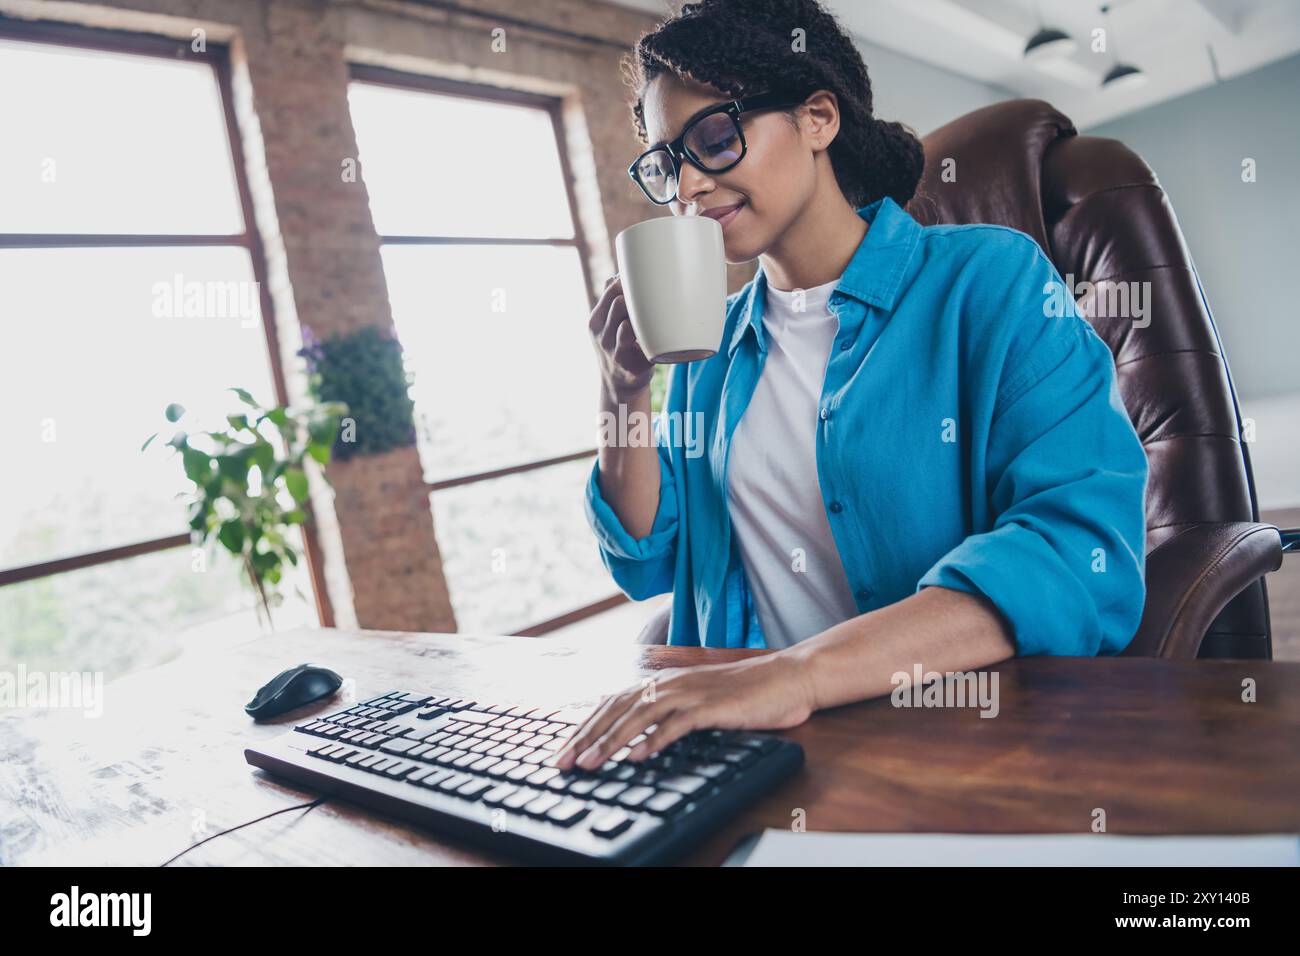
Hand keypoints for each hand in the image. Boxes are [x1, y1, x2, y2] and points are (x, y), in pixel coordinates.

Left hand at [553, 652, 816, 770]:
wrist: (788, 677)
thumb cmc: (745, 693)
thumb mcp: (699, 700)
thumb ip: (670, 712)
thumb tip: (638, 736)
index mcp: (665, 682)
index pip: (614, 702)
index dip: (587, 726)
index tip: (566, 750)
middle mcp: (672, 683)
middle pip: (618, 708)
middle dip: (588, 736)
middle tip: (564, 761)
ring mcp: (692, 693)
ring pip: (640, 714)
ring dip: (612, 740)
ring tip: (591, 762)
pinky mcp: (712, 706)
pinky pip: (678, 723)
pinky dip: (655, 739)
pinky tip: (639, 756)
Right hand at [588, 273, 654, 400]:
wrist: (618, 385)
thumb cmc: (618, 345)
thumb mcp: (607, 323)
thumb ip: (612, 299)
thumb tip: (625, 270)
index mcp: (595, 321)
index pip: (609, 289)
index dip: (628, 280)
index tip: (645, 275)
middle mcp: (601, 336)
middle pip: (618, 303)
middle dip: (636, 296)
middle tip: (656, 294)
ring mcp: (615, 353)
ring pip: (628, 325)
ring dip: (643, 317)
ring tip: (658, 314)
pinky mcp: (633, 367)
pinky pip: (647, 347)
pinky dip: (654, 338)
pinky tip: (664, 333)